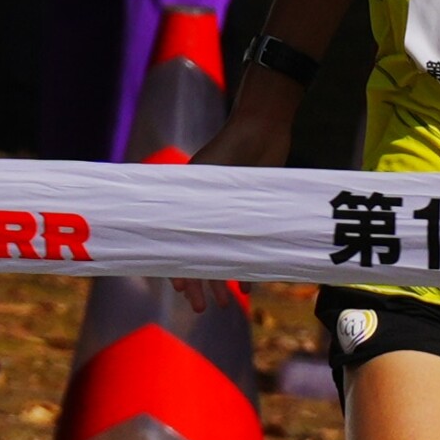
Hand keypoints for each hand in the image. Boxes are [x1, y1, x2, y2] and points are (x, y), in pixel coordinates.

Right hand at [171, 103, 295, 311]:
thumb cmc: (231, 148)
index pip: (176, 245)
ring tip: (226, 305)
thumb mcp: (208, 177)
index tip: (181, 290)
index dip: (178, 269)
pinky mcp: (251, 216)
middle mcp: (204, 215)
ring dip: (222, 281)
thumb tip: (188, 249)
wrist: (263, 129)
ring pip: (222, 257)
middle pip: (198, 257)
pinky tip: (249, 288)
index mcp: (187, 206)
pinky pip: (246, 247)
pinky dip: (246, 266)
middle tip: (202, 309)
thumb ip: (198, 207)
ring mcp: (228, 216)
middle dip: (200, 285)